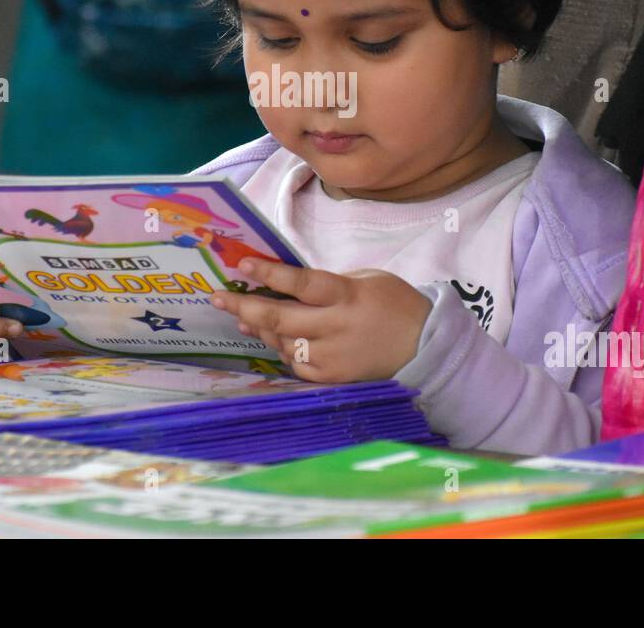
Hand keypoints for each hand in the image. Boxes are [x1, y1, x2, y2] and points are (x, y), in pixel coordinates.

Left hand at [210, 259, 430, 382]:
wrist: (425, 346)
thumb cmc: (394, 304)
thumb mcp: (366, 278)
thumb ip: (328, 283)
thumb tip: (286, 283)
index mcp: (347, 295)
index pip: (301, 283)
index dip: (270, 273)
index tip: (243, 265)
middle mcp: (336, 326)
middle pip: (280, 316)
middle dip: (244, 305)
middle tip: (218, 298)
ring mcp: (333, 356)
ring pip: (282, 342)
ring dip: (261, 328)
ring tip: (245, 317)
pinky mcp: (333, 378)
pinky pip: (296, 363)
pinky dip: (284, 349)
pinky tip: (276, 339)